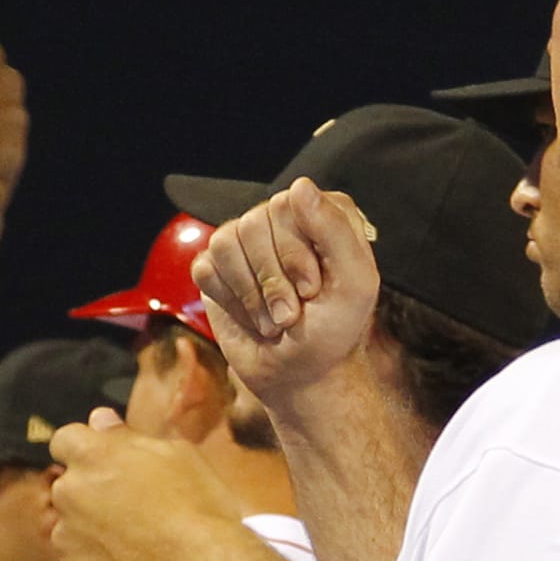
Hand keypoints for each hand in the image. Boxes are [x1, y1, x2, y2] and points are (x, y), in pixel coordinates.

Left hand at [48, 416, 248, 560]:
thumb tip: (99, 420)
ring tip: (140, 550)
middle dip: (92, 497)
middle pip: (69, 490)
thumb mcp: (178, 456)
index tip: (108, 465)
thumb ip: (129, 437)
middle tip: (136, 513)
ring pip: (72, 533)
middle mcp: (70, 495)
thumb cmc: (201, 510)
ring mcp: (67, 541)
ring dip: (94, 537)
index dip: (87, 452)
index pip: (65, 441)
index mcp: (93, 456)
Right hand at [193, 177, 380, 389]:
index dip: (295, 252)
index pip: (289, 204)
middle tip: (291, 315)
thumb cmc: (334, 331)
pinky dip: (229, 302)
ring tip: (273, 322)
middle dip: (272, 279)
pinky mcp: (217, 270)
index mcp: (321, 214)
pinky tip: (251, 318)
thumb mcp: (354, 285)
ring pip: (225, 241)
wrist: (300, 374)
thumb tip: (299, 186)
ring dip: (250, 294)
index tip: (312, 291)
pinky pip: (205, 268)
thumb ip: (335, 231)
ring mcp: (247, 244)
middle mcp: (282, 220)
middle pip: (254, 222)